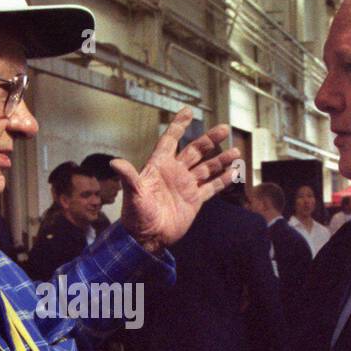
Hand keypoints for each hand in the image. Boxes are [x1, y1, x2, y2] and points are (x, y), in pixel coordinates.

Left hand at [114, 108, 238, 249]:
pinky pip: (211, 187)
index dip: (178, 126)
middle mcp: (174, 173)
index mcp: (159, 167)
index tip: (188, 111)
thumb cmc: (136, 216)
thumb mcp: (132, 195)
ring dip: (221, 159)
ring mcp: (186, 186)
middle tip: (224, 128)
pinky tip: (234, 172)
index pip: (170, 141)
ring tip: (235, 151)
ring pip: (207, 168)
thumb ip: (128, 177)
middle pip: (194, 151)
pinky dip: (223, 180)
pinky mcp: (194, 201)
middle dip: (209, 139)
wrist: (147, 238)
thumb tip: (115, 162)